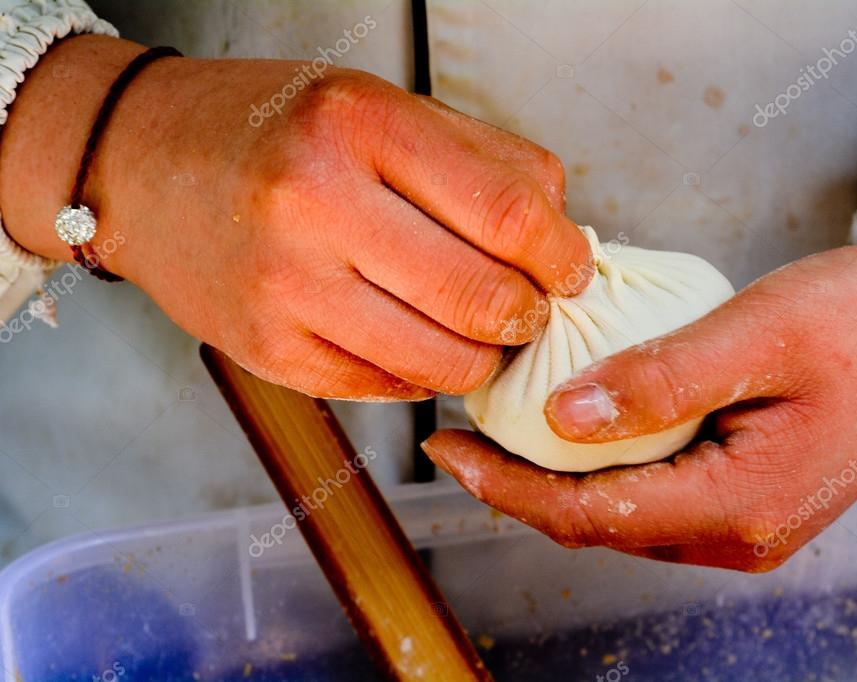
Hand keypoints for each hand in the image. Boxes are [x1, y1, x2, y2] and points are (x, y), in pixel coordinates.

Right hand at [0, 35, 590, 397]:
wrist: (148, 164)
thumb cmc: (277, 131)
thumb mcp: (384, 108)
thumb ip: (486, 164)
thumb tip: (563, 238)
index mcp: (361, 125)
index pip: (510, 215)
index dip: (562, 257)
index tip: (570, 269)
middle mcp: (316, 204)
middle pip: (482, 299)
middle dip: (527, 317)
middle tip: (523, 307)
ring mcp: (285, 287)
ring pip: (441, 363)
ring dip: (480, 357)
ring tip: (474, 330)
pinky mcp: (268, 351)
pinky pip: (386, 389)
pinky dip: (421, 374)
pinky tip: (413, 339)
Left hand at [425, 201, 856, 570]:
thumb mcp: (760, 334)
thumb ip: (660, 380)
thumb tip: (563, 414)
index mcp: (742, 507)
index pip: (591, 515)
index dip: (506, 486)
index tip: (444, 449)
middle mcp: (742, 533)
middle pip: (601, 524)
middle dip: (522, 484)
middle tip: (463, 433)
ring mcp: (750, 519)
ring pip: (628, 511)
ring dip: (562, 474)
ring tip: (506, 425)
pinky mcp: (754, 491)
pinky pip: (660, 490)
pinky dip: (608, 461)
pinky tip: (581, 420)